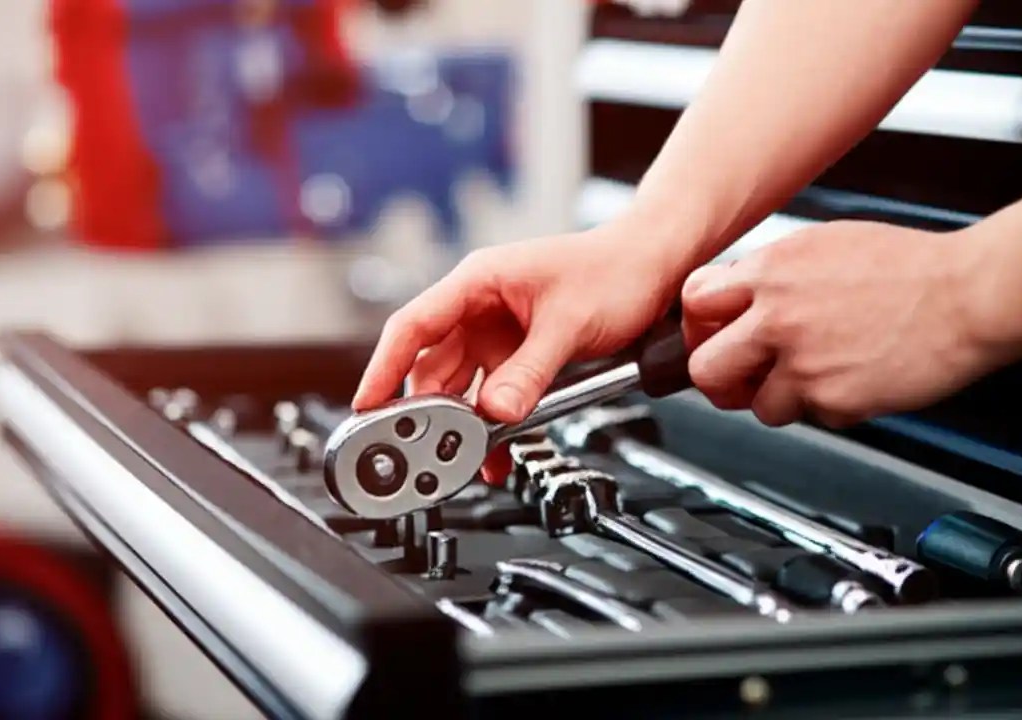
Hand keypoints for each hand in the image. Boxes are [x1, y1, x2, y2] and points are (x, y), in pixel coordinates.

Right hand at [352, 219, 687, 484]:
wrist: (655, 265)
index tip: (366, 405)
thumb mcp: (569, 324)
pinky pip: (494, 394)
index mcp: (479, 282)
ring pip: (463, 386)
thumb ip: (530, 371)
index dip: (384, 368)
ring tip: (459, 459)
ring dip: (461, 424)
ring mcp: (500, 333)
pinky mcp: (520, 354)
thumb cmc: (614, 270)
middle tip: (419, 449)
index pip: (413, 326)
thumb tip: (496, 412)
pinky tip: (497, 453)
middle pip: (433, 365)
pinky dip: (493, 424)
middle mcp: (481, 307)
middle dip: (425, 410)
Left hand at [680, 220, 996, 427]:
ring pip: (758, 407)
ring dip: (781, 398)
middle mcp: (777, 316)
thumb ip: (777, 274)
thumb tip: (743, 297)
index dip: (700, 325)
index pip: (695, 301)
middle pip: (705, 368)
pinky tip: (858, 377)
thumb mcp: (826, 245)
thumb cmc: (911, 267)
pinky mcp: (834, 401)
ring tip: (819, 375)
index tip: (712, 334)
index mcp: (772, 270)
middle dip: (722, 379)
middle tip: (741, 379)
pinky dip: (831, 406)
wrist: (968, 294)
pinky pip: (813, 417)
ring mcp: (803, 363)